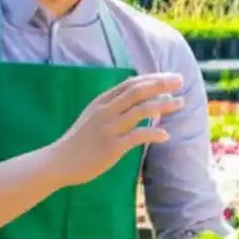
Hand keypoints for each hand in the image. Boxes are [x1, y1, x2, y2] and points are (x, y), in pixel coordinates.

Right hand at [46, 73, 185, 186]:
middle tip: (180, 81)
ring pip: (141, 110)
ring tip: (180, 103)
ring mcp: (109, 128)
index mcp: (101, 102)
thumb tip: (141, 103)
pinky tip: (166, 135)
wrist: (58, 162)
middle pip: (138, 91)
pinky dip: (154, 134)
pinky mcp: (112, 147)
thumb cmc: (79, 141)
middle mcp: (106, 111)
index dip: (152, 79)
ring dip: (163, 105)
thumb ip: (114, 108)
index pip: (131, 84)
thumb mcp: (93, 117)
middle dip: (161, 84)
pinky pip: (137, 136)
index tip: (170, 77)